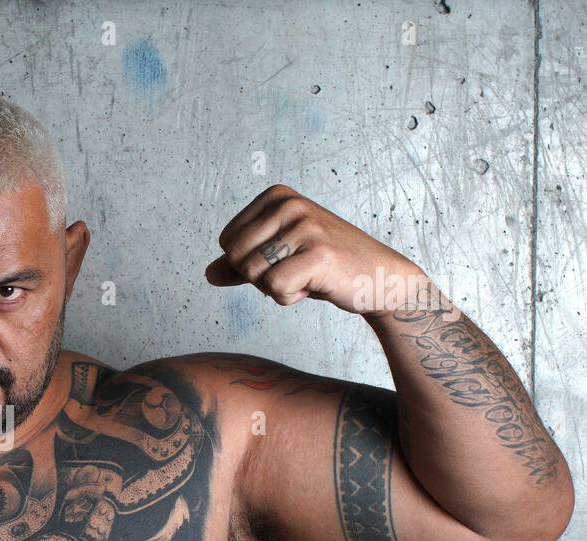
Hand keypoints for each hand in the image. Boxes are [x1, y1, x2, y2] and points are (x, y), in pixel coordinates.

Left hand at [204, 184, 423, 314]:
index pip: (228, 241)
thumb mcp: (278, 258)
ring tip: (307, 276)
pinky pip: (274, 288)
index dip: (250, 263)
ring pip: (253, 274)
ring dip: (276, 289)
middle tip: (294, 271)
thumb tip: (208, 274)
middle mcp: (289, 204)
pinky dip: (289, 298)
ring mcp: (305, 226)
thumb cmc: (326, 266)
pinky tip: (315, 285)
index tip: (284, 259)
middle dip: (259, 277)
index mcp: (276, 197)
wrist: (378, 278)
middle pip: (235, 257)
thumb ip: (241, 264)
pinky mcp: (318, 253)